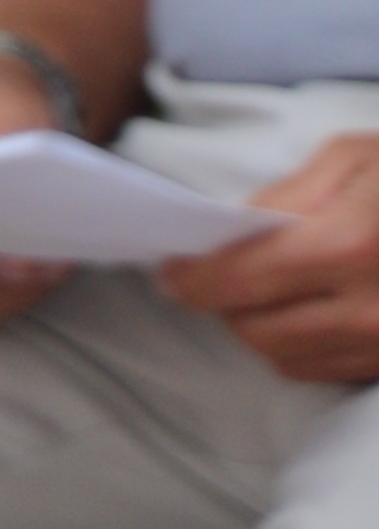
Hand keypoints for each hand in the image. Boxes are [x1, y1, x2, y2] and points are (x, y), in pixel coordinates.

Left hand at [157, 132, 378, 386]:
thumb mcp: (353, 157)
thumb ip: (288, 195)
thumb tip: (236, 232)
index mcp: (348, 244)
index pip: (243, 279)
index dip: (194, 279)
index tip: (170, 272)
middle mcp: (367, 309)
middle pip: (256, 329)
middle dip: (224, 304)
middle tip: (216, 273)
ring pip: (286, 359)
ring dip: (259, 328)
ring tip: (262, 290)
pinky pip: (324, 371)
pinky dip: (299, 347)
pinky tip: (306, 311)